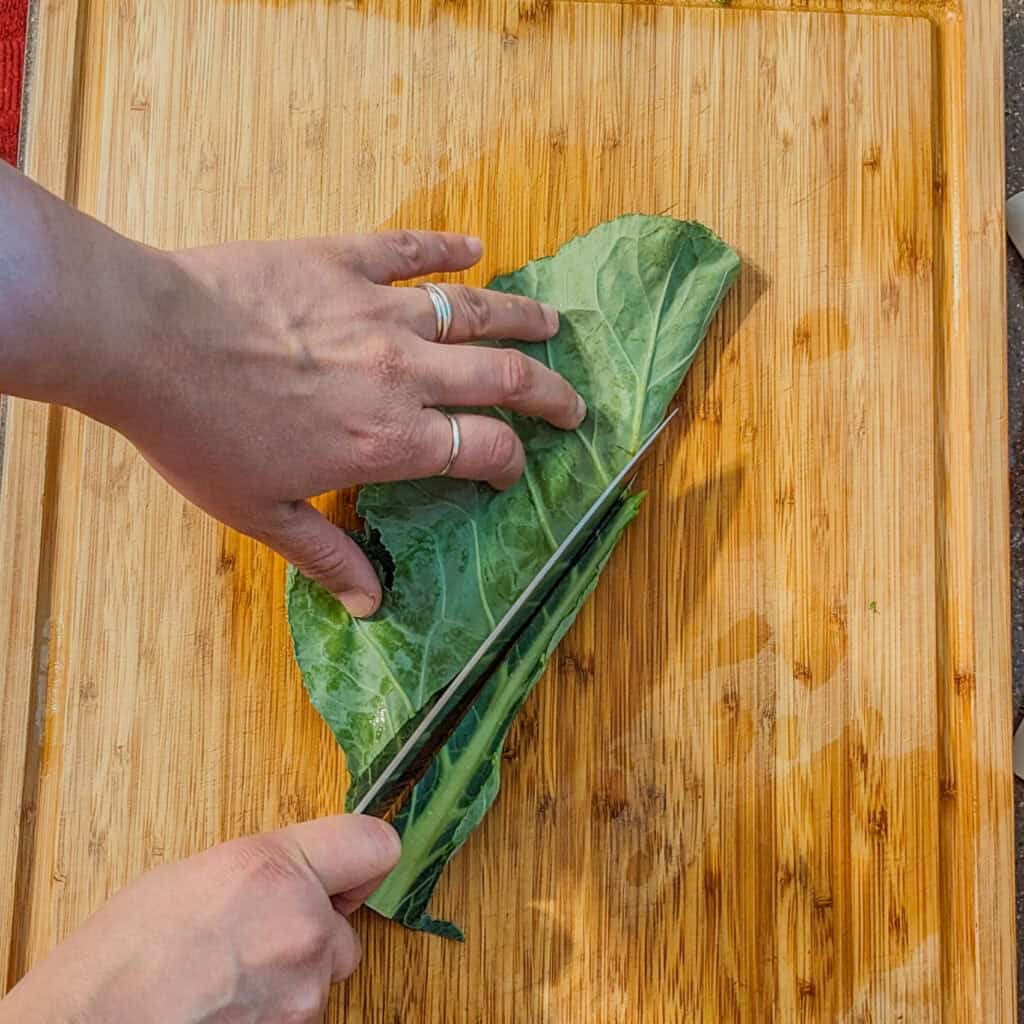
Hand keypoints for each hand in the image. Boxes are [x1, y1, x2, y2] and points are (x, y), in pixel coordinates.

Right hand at [0, 815, 400, 1023]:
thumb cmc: (120, 952)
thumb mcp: (198, 875)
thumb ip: (268, 872)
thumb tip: (301, 880)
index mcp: (276, 869)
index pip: (376, 845)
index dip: (361, 860)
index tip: (347, 872)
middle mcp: (301, 927)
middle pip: (344, 931)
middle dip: (312, 935)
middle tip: (253, 941)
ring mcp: (302, 994)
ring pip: (320, 981)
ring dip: (289, 982)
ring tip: (224, 983)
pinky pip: (299, 1018)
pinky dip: (272, 1015)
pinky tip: (224, 1010)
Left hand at [94, 230, 584, 616]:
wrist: (144, 341)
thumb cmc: (199, 434)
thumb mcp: (261, 513)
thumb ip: (327, 556)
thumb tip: (370, 605)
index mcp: (387, 440)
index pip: (483, 449)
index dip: (509, 461)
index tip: (512, 467)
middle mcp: (402, 374)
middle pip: (503, 378)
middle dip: (549, 392)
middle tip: (572, 401)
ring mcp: (377, 311)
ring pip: (475, 311)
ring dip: (522, 318)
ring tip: (553, 322)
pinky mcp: (342, 261)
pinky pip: (409, 250)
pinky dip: (446, 247)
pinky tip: (474, 247)